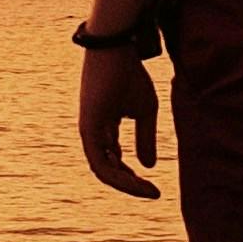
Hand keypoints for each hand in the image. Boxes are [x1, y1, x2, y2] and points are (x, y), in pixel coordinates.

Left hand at [77, 39, 161, 197]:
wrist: (117, 48)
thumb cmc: (129, 74)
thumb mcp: (145, 111)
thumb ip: (145, 138)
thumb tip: (148, 166)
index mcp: (103, 129)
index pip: (113, 162)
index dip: (132, 178)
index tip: (154, 188)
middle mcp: (93, 133)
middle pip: (107, 170)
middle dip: (129, 184)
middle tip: (151, 193)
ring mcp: (89, 130)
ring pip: (103, 170)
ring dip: (125, 183)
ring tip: (145, 190)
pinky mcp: (89, 127)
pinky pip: (100, 160)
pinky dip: (118, 174)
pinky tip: (135, 179)